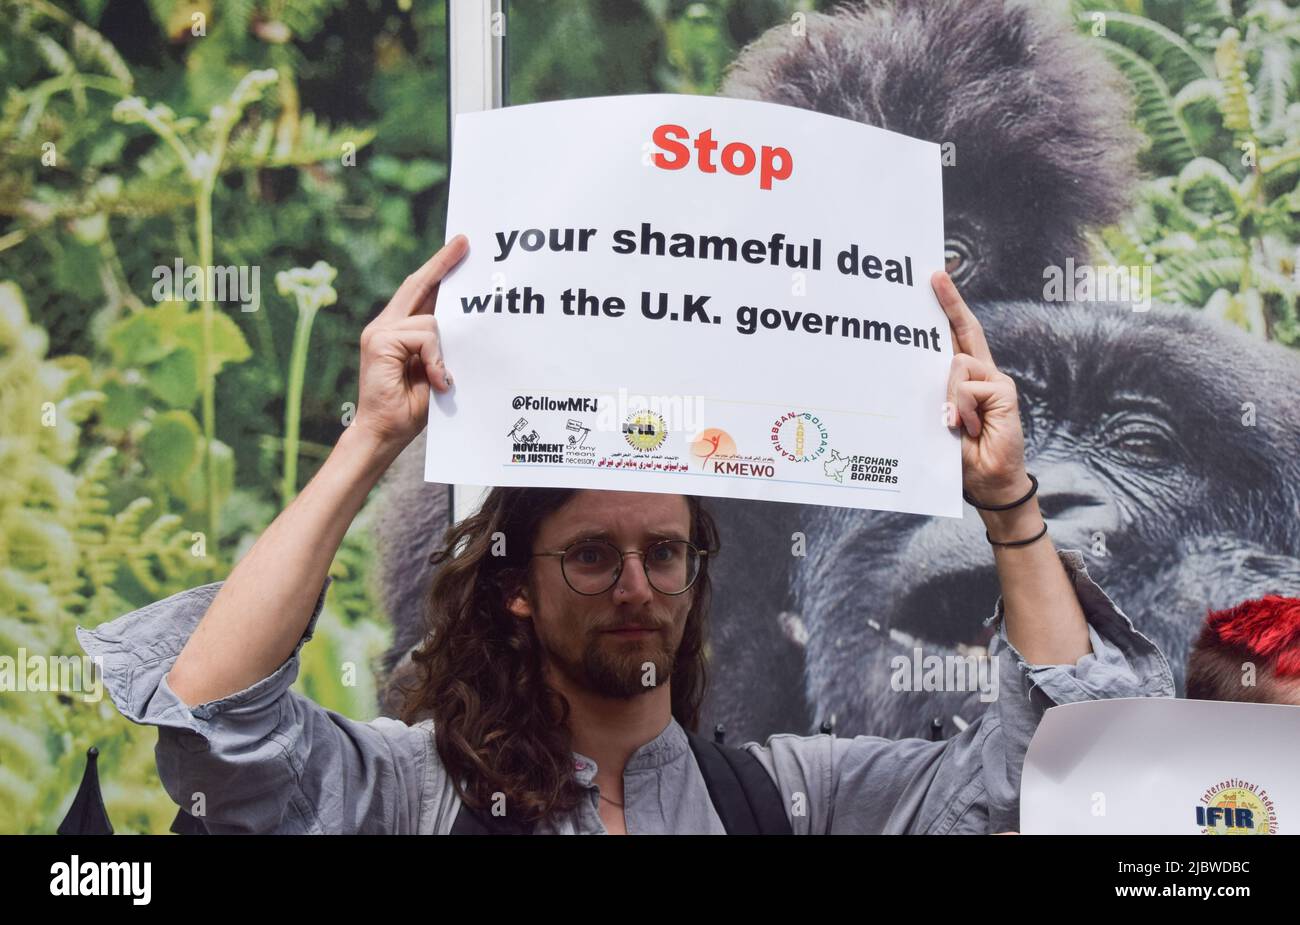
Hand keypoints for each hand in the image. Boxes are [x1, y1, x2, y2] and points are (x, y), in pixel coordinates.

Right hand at [352, 234, 468, 452]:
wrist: (384, 432)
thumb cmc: (411, 407)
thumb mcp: (435, 369)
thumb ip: (442, 345)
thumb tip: (464, 323)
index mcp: (398, 330)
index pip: (421, 291)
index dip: (439, 269)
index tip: (459, 248)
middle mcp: (385, 325)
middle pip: (418, 284)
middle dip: (443, 263)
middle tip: (465, 242)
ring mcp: (380, 331)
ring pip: (431, 321)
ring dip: (443, 352)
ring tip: (440, 379)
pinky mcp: (380, 341)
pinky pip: (425, 336)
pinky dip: (435, 360)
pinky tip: (436, 380)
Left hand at [931, 270, 1029, 506]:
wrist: (989, 482)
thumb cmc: (962, 454)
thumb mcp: (941, 420)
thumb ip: (938, 394)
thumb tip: (929, 372)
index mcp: (967, 379)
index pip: (958, 336)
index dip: (949, 308)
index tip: (934, 280)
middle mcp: (983, 374)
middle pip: (966, 330)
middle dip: (949, 302)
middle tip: (933, 276)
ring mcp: (996, 381)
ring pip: (957, 364)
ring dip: (948, 397)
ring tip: (957, 424)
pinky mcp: (1004, 392)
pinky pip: (969, 385)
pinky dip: (962, 408)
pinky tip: (971, 427)